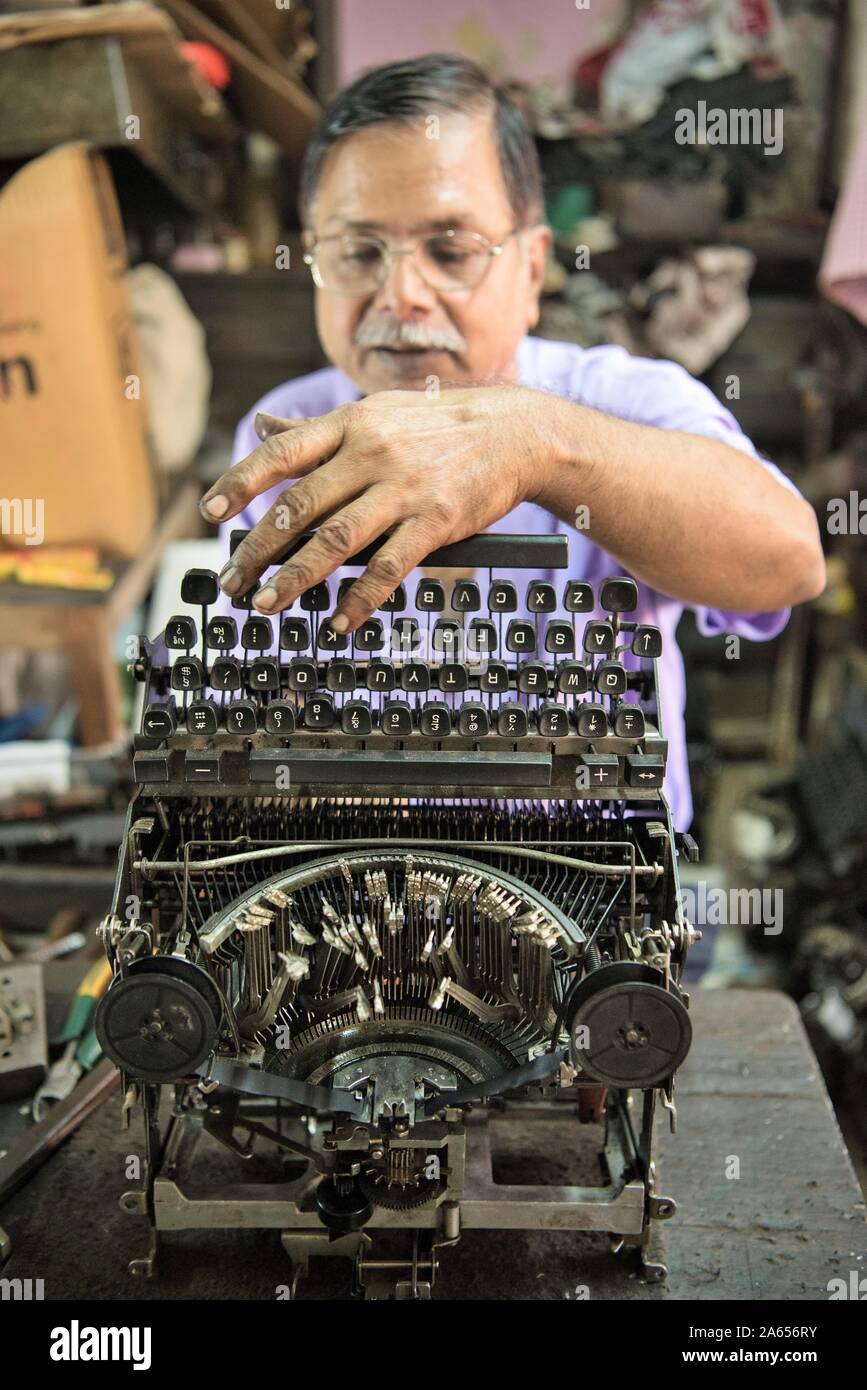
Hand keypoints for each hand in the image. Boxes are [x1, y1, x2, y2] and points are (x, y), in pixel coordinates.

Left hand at [201, 386, 555, 631]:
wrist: (514, 432)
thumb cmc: (438, 425)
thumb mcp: (376, 411)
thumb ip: (318, 429)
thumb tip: (261, 426)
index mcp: (350, 424)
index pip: (281, 453)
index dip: (240, 482)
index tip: (209, 511)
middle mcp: (371, 454)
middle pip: (300, 506)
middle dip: (258, 548)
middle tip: (230, 580)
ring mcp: (403, 490)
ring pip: (335, 541)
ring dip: (295, 578)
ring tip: (265, 605)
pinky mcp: (434, 523)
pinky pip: (387, 568)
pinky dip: (359, 599)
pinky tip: (338, 621)